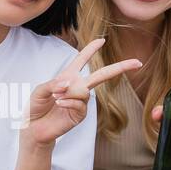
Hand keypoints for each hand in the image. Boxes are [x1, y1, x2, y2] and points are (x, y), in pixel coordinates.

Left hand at [23, 38, 141, 146]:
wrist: (34, 129)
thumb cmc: (35, 107)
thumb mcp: (40, 90)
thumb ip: (53, 83)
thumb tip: (70, 82)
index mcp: (68, 77)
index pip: (82, 60)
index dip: (91, 49)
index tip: (102, 40)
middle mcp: (78, 88)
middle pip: (102, 75)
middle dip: (120, 68)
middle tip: (137, 62)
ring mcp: (81, 102)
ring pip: (84, 90)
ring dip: (69, 92)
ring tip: (55, 97)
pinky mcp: (80, 114)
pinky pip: (80, 103)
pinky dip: (68, 102)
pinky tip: (59, 104)